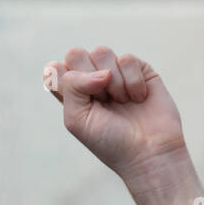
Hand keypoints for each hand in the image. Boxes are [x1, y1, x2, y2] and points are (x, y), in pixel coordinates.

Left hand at [44, 47, 203, 204]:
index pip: (54, 69)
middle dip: (87, 77)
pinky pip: (127, 59)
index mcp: (72, 94)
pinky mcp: (139, 70)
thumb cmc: (110, 142)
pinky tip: (139, 98)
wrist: (149, 152)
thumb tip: (101, 70)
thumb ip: (72, 85)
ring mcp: (115, 73)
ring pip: (102, 52)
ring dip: (112, 82)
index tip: (80, 102)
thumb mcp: (77, 119)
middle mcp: (91, 80)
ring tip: (122, 102)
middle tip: (102, 101)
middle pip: (75, 53)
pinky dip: (132, 82)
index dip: (64, 79)